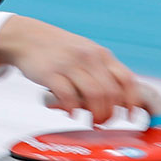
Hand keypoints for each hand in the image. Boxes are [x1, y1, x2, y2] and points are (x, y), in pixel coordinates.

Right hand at [0, 16, 141, 123]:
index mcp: (101, 55)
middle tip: (102, 122)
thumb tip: (119, 102)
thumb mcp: (86, 54)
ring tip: (90, 121)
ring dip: (95, 114)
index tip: (131, 116)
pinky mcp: (51, 73)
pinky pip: (68, 96)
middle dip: (110, 113)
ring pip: (94, 95)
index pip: (126, 80)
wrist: (28, 37)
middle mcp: (89, 57)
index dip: (132, 101)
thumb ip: (102, 72)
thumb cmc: (60, 51)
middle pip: (111, 92)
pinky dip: (73, 109)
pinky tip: (72, 112)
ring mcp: (70, 64)